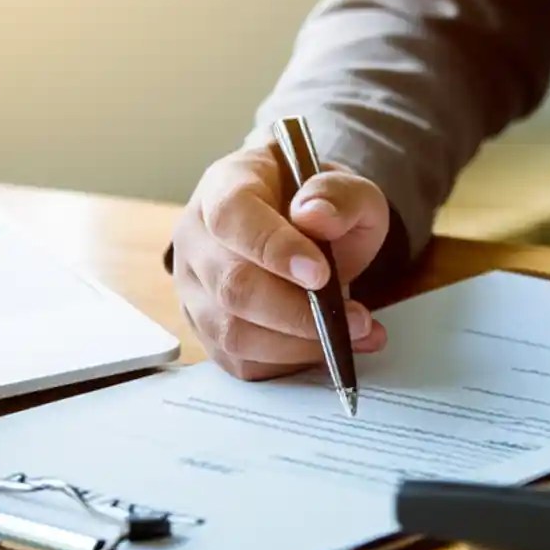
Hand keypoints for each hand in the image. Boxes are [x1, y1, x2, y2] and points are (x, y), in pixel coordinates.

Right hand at [171, 144, 389, 379]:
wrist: (305, 227)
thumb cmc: (316, 206)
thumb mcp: (344, 187)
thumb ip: (339, 195)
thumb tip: (317, 217)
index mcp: (224, 187)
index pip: (231, 218)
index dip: (273, 249)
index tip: (320, 273)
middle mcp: (196, 238)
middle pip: (231, 286)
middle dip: (297, 311)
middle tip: (354, 318)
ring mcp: (194, 288)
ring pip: (234, 333)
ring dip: (299, 344)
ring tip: (353, 334)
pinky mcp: (208, 330)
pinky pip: (241, 361)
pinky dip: (291, 363)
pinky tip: (330, 348)